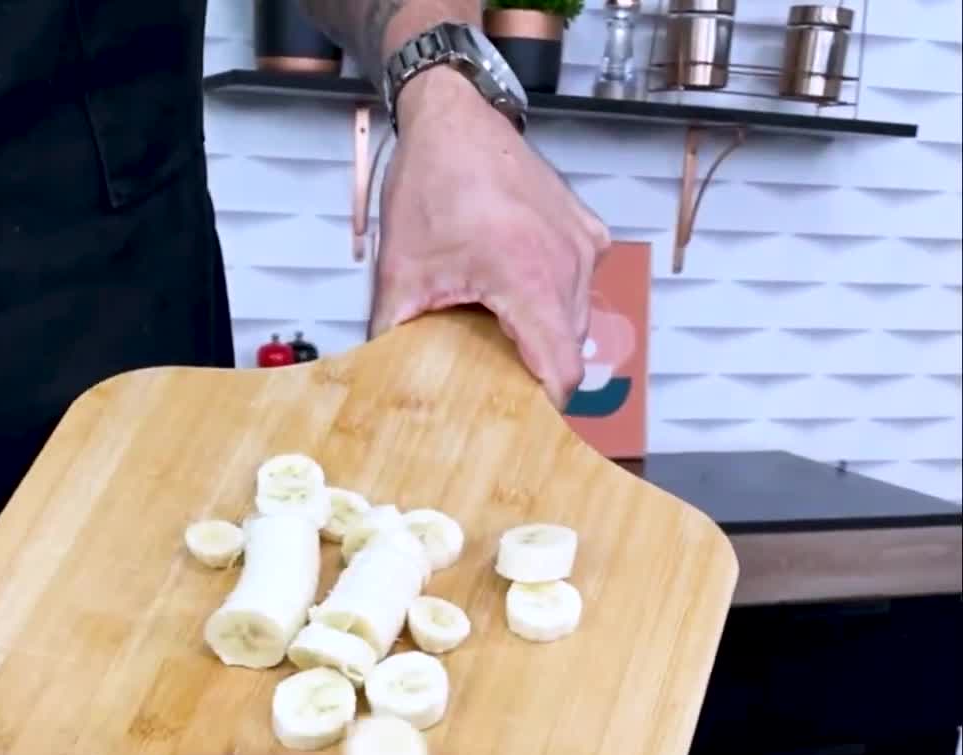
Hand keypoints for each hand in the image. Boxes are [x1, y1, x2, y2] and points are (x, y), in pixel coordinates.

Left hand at [371, 67, 608, 406]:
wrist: (454, 116)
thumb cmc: (433, 183)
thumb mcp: (402, 272)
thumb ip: (394, 338)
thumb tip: (381, 391)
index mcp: (529, 277)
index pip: (562, 371)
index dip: (545, 407)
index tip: (519, 423)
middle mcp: (568, 263)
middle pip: (569, 351)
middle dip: (536, 374)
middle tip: (495, 384)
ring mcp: (584, 246)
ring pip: (577, 321)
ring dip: (544, 336)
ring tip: (503, 334)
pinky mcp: (588, 232)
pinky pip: (580, 287)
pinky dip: (555, 301)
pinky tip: (518, 294)